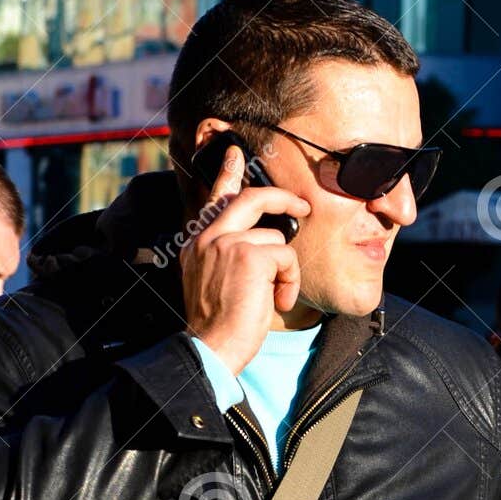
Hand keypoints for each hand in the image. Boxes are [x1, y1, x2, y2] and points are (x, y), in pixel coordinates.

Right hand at [179, 144, 310, 375]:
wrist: (211, 348)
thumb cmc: (220, 324)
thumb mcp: (217, 281)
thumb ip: (230, 253)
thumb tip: (265, 238)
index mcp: (197, 242)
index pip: (215, 199)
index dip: (227, 173)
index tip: (233, 151)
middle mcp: (207, 237)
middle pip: (251, 198)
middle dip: (283, 198)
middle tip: (304, 205)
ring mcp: (226, 242)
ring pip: (277, 238)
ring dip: (285, 270)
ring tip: (274, 295)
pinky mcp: (249, 255)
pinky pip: (286, 256)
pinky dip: (290, 281)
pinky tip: (278, 301)